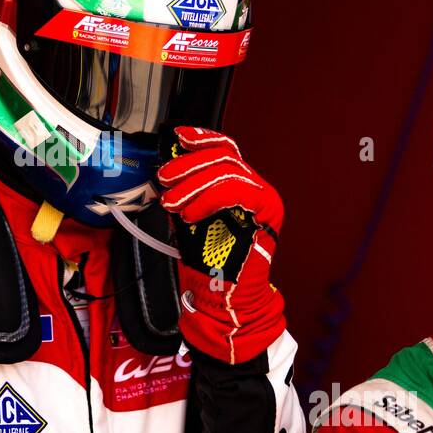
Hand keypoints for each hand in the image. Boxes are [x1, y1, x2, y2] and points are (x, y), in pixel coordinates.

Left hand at [157, 126, 284, 363]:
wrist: (224, 296)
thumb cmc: (208, 261)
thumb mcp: (189, 216)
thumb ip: (184, 192)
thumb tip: (165, 168)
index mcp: (238, 185)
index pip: (225, 149)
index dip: (202, 138)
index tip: (178, 137)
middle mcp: (255, 186)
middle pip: (224, 156)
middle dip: (188, 164)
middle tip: (164, 179)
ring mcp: (264, 197)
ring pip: (228, 170)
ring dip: (193, 183)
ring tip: (172, 202)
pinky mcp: (268, 211)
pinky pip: (238, 190)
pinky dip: (209, 198)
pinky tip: (191, 214)